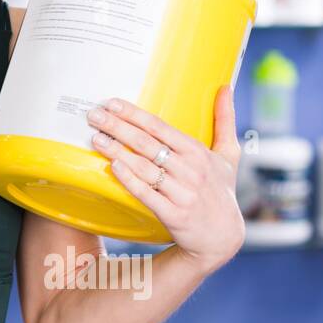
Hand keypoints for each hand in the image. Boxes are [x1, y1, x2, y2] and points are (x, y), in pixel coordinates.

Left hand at [86, 85, 244, 273]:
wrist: (223, 237)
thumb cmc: (221, 191)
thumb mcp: (228, 155)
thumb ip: (225, 120)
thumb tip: (225, 86)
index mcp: (198, 152)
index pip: (159, 127)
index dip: (133, 114)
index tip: (111, 104)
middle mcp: (191, 170)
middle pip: (147, 143)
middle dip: (117, 127)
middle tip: (93, 115)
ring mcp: (182, 192)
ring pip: (143, 166)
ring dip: (117, 150)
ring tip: (96, 138)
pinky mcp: (174, 214)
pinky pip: (147, 193)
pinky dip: (130, 179)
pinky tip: (113, 166)